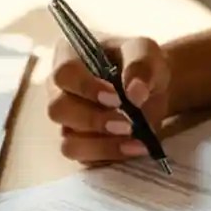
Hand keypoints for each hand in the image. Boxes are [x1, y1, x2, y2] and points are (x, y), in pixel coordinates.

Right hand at [47, 36, 171, 164]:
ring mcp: (67, 122)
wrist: (152, 89)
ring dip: (102, 144)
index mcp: (68, 58)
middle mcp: (59, 91)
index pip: (63, 74)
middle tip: (128, 123)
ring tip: (136, 139)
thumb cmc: (140, 65)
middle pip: (58, 110)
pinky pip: (84, 158)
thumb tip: (135, 93)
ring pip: (68, 141)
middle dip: (94, 120)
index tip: (117, 97)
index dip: (86, 88)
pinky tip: (135, 147)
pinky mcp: (80, 145)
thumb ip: (141, 65)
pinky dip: (110, 155)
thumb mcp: (146, 52)